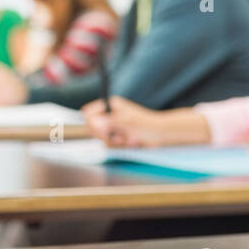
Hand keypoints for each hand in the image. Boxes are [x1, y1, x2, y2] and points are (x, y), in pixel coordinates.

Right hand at [80, 96, 201, 147]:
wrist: (161, 134)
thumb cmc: (146, 125)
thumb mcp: (126, 122)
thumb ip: (108, 122)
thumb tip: (92, 122)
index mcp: (110, 104)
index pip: (88, 113)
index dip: (92, 124)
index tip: (103, 131)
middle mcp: (110, 113)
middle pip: (93, 127)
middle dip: (106, 135)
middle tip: (119, 136)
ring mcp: (114, 124)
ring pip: (102, 137)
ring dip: (116, 141)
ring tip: (129, 137)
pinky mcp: (118, 134)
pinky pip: (111, 143)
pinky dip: (121, 144)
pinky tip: (132, 141)